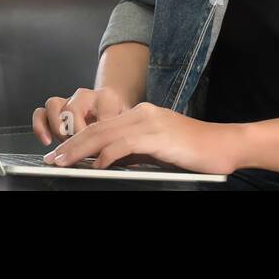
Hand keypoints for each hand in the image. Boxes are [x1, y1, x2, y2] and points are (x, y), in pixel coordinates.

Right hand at [32, 87, 130, 146]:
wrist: (115, 106)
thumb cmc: (120, 120)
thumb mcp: (127, 126)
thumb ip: (121, 136)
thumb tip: (114, 152)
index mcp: (107, 97)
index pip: (99, 116)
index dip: (100, 138)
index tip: (103, 151)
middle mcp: (85, 95)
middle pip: (72, 109)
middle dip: (76, 133)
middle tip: (84, 148)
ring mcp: (68, 100)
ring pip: (53, 106)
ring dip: (58, 129)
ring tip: (67, 143)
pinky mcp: (56, 109)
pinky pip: (40, 112)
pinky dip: (41, 127)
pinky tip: (47, 141)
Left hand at [43, 102, 242, 175]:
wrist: (225, 145)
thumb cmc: (194, 151)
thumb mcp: (157, 149)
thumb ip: (134, 151)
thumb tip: (105, 162)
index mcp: (140, 114)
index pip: (101, 125)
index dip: (77, 139)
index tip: (61, 153)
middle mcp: (141, 113)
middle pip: (97, 128)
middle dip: (71, 145)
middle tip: (52, 159)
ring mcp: (149, 122)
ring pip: (104, 134)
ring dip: (80, 150)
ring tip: (64, 163)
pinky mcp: (157, 135)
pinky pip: (124, 144)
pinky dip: (107, 155)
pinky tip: (97, 166)